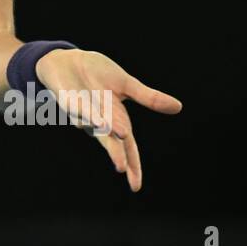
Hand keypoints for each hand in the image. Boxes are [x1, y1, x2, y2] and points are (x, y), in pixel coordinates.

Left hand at [34, 48, 182, 192]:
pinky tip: (99, 120)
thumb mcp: (126, 84)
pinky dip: (89, 114)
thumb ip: (148, 98)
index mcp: (115, 119)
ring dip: (108, 129)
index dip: (132, 164)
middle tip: (123, 169)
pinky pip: (79, 109)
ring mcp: (83, 112)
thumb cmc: (97, 75)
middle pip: (110, 141)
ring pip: (95, 124)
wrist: (69, 59)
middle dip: (117, 153)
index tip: (135, 186)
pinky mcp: (68, 100)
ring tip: (121, 134)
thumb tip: (178, 107)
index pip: (127, 146)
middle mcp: (99, 120)